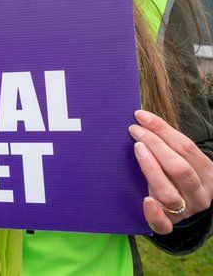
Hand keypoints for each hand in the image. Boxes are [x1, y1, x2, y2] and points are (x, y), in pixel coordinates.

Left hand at [129, 109, 212, 233]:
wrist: (185, 205)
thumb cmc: (177, 174)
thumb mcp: (182, 159)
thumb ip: (169, 144)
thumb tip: (141, 119)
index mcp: (208, 173)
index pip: (186, 148)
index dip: (162, 130)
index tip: (140, 117)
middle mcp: (200, 193)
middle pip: (179, 169)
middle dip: (155, 145)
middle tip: (135, 131)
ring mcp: (187, 211)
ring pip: (169, 192)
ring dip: (151, 168)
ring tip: (137, 149)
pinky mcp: (171, 224)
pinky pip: (163, 225)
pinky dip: (153, 213)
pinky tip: (145, 200)